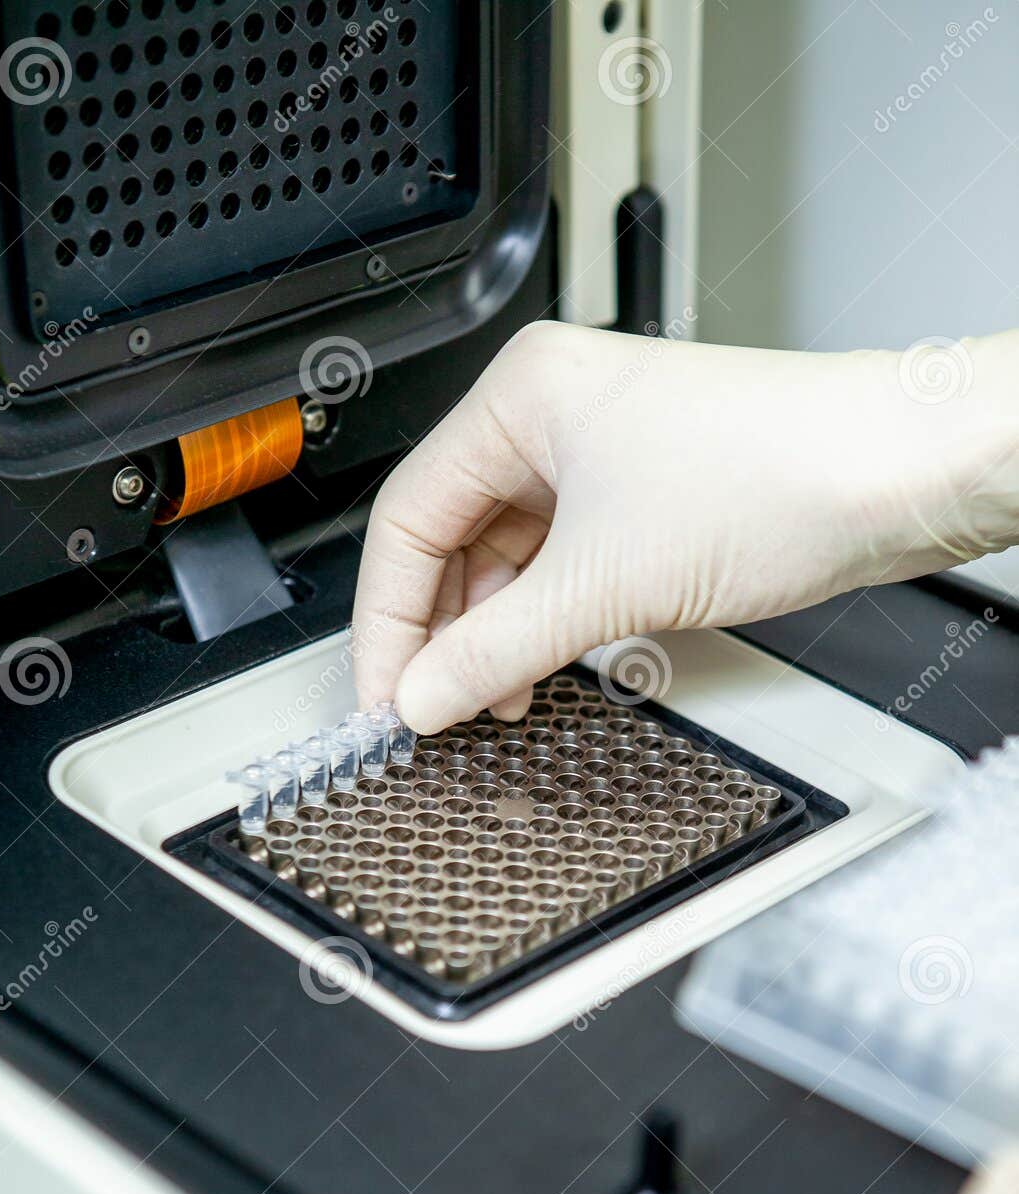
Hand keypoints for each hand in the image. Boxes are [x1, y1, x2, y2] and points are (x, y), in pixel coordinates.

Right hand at [352, 321, 1018, 732]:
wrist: (900, 474)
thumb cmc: (779, 472)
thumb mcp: (605, 582)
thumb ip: (495, 650)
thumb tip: (423, 697)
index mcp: (522, 396)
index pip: (409, 515)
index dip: (389, 617)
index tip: (386, 693)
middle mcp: (554, 415)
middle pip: (454, 537)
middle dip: (441, 630)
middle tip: (430, 706)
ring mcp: (603, 456)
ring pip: (510, 558)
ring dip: (495, 633)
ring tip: (489, 699)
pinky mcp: (647, 497)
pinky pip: (564, 567)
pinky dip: (546, 621)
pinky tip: (540, 667)